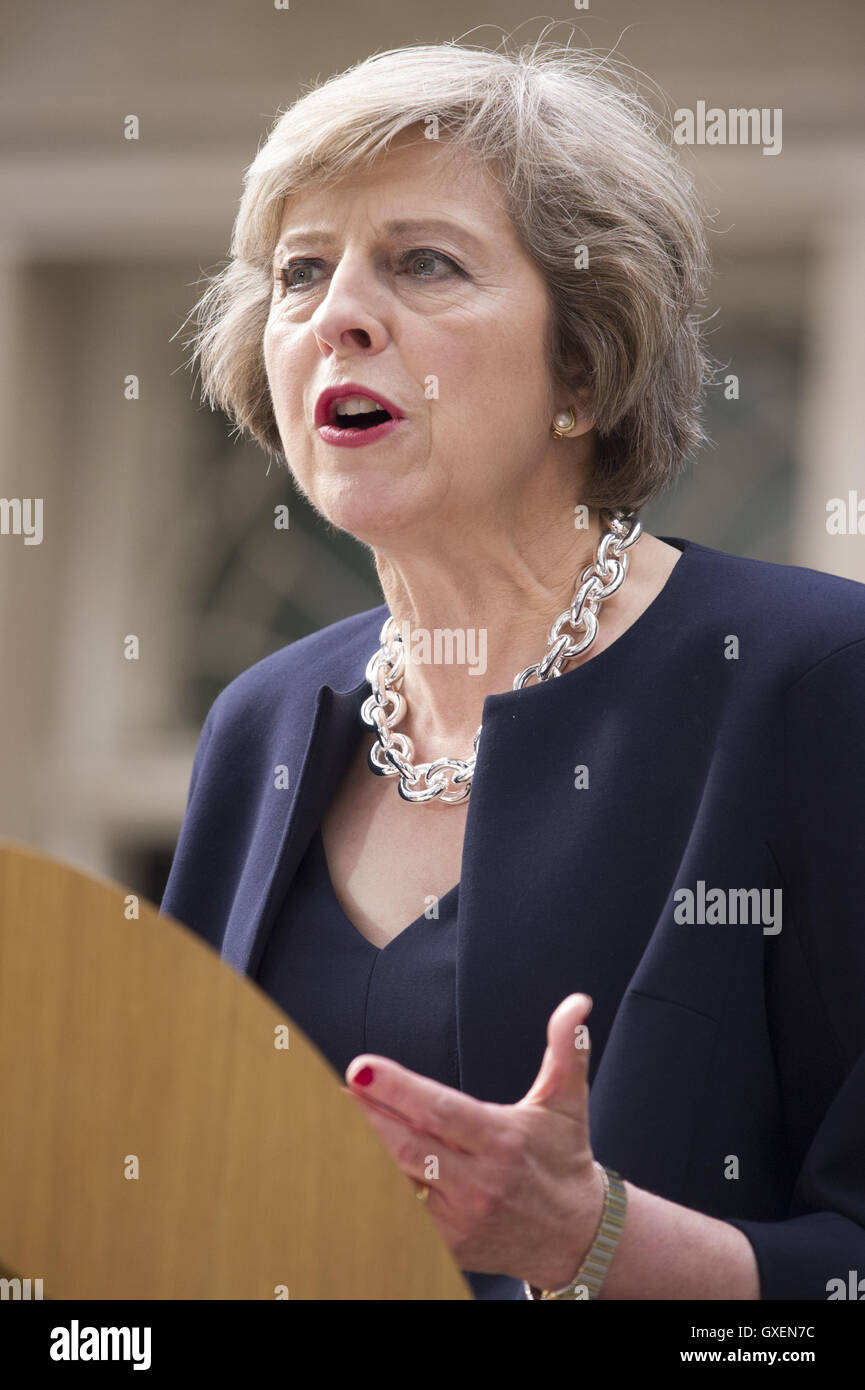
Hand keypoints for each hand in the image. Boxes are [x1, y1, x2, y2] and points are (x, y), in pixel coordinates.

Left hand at [344, 992, 604, 1288]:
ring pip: (397, 1181)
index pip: (440, 1110)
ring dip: (363, 1150)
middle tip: (337, 1086)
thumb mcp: (568, 1101)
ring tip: (334, 1118)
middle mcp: (479, 1182)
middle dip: (367, 1115)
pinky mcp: (449, 1245)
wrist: (576, 1236)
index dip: (397, 1089)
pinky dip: (376, 1187)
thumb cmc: (564, 1159)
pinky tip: (353, 1161)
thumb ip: (566, 1048)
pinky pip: (401, 1214)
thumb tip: (577, 1004)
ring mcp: (460, 1218)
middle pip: (406, 1146)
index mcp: (502, 1140)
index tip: (361, 1068)